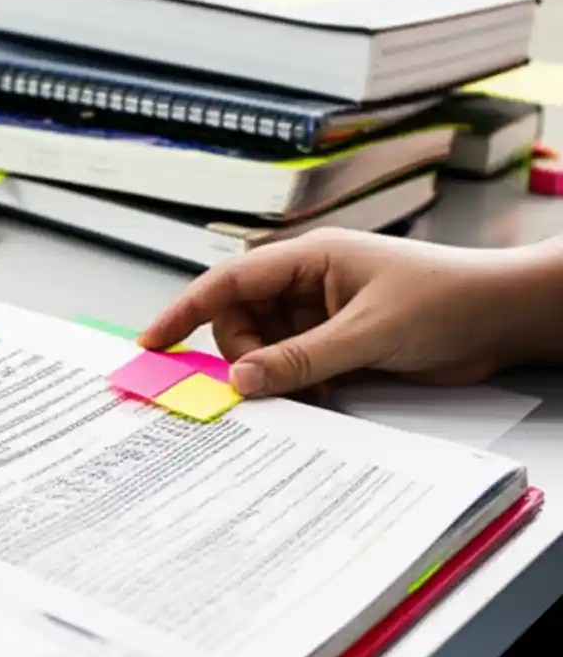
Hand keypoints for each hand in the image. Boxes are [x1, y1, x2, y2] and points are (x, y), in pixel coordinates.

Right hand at [139, 229, 562, 397]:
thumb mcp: (369, 332)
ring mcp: (321, 317)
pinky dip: (294, 387)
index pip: (229, 282)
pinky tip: (319, 396)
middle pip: (240, 323)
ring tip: (305, 392)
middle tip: (255, 389)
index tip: (152, 341)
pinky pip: (293, 369)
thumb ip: (302, 358)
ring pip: (264, 350)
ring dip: (271, 376)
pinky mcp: (338, 346)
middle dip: (241, 357)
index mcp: (309, 260)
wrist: (505, 319)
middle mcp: (307, 285)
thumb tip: (241, 381)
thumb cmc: (447, 300)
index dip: (185, 310)